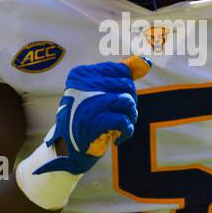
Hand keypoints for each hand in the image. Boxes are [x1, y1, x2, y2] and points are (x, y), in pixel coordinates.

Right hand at [32, 56, 149, 175]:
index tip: (117, 102)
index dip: (126, 87)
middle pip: (126, 85)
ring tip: (120, 126)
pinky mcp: (95, 122)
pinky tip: (117, 137)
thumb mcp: (99, 93)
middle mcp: (82, 84)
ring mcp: (89, 103)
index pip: (120, 69)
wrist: (66, 150)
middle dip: (130, 103)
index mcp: (81, 74)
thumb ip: (121, 75)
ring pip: (128, 101)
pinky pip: (125, 120)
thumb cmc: (85, 118)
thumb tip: (144, 62)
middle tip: (120, 117)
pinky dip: (126, 131)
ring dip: (129, 116)